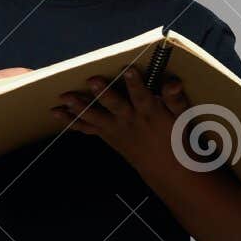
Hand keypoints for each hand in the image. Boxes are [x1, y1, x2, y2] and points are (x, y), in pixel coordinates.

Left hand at [52, 68, 189, 168]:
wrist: (165, 170)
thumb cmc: (176, 138)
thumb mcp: (182, 118)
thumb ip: (175, 99)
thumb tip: (174, 82)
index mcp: (150, 113)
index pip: (143, 96)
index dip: (135, 84)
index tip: (128, 70)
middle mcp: (130, 121)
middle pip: (115, 106)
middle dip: (103, 93)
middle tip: (91, 80)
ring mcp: (116, 129)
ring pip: (96, 117)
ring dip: (79, 107)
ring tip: (65, 98)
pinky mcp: (107, 136)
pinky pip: (88, 129)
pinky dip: (72, 122)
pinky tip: (58, 114)